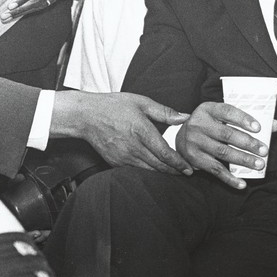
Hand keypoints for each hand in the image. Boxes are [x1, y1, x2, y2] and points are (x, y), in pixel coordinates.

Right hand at [50, 91, 191, 175]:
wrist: (86, 116)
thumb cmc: (113, 106)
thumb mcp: (140, 102)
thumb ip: (164, 112)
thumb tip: (184, 117)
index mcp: (141, 131)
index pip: (165, 153)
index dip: (179, 163)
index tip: (189, 168)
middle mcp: (133, 147)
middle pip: (159, 166)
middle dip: (175, 171)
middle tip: (188, 173)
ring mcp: (123, 157)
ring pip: (149, 171)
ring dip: (163, 174)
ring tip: (175, 173)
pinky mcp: (116, 163)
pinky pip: (136, 171)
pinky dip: (148, 172)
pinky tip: (155, 170)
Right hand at [176, 102, 276, 189]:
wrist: (180, 137)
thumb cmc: (208, 125)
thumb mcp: (221, 117)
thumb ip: (246, 120)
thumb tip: (275, 125)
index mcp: (207, 109)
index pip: (227, 111)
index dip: (243, 119)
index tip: (259, 128)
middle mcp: (198, 124)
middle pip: (226, 134)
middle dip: (248, 143)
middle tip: (264, 150)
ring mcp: (194, 142)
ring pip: (222, 152)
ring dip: (243, 160)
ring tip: (259, 164)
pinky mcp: (194, 159)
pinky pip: (215, 170)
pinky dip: (230, 178)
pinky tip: (242, 183)